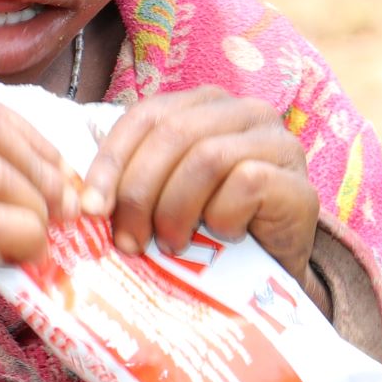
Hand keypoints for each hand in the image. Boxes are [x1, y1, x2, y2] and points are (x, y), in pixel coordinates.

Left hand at [80, 88, 318, 280]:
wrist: (273, 276)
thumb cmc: (212, 232)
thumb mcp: (165, 198)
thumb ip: (133, 179)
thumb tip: (82, 195)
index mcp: (206, 105)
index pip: (147, 115)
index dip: (112, 160)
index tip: (92, 208)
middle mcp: (245, 111)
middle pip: (174, 133)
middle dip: (140, 191)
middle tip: (129, 240)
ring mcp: (278, 142)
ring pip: (207, 157)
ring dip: (177, 208)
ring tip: (172, 244)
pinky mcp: (299, 182)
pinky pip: (247, 183)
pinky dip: (223, 216)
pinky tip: (223, 237)